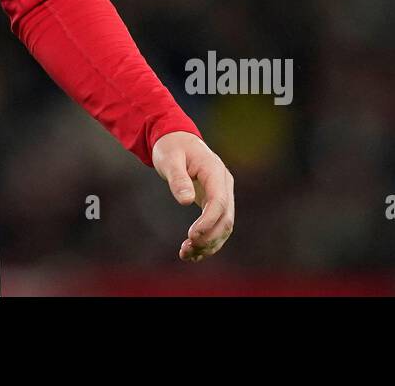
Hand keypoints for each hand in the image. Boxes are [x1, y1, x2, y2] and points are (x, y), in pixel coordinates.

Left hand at [152, 131, 234, 262]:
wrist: (177, 139)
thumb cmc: (172, 147)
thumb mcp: (169, 159)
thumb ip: (178, 178)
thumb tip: (186, 201)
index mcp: (215, 171)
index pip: (219, 202)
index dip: (208, 222)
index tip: (192, 236)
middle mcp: (224, 184)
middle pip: (225, 218)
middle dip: (209, 238)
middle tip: (186, 249)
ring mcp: (222, 193)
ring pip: (224, 226)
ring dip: (209, 243)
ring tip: (186, 254)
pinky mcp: (216, 202)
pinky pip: (217, 225)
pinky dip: (208, 240)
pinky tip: (192, 252)